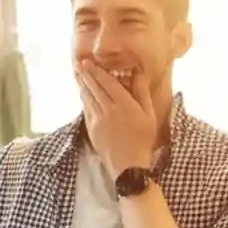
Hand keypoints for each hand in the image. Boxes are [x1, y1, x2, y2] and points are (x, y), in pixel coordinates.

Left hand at [75, 59, 157, 177]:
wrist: (129, 165)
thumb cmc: (143, 139)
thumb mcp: (149, 114)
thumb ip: (141, 93)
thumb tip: (138, 74)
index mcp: (123, 104)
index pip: (107, 83)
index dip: (97, 71)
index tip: (89, 62)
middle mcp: (108, 109)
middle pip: (94, 88)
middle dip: (86, 75)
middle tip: (78, 64)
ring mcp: (97, 119)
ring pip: (87, 98)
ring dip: (82, 85)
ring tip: (78, 76)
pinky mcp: (91, 129)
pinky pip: (86, 110)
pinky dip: (83, 100)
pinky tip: (83, 95)